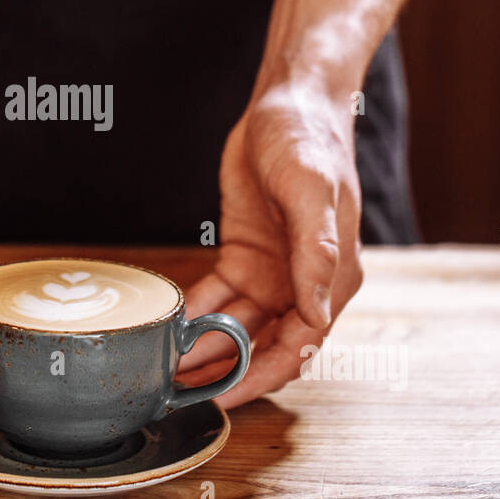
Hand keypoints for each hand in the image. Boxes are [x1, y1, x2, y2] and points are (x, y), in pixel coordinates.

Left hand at [178, 78, 363, 407]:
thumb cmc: (307, 140)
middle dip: (230, 372)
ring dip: (208, 349)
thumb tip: (317, 316)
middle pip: (267, 345)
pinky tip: (169, 329)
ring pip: (239, 327)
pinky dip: (197, 315)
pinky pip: (220, 298)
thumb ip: (316, 254)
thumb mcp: (311, 192)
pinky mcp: (246, 256)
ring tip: (167, 368)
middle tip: (184, 391)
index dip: (263, 374)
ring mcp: (274, 271)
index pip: (300, 343)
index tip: (226, 397)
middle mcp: (305, 281)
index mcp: (332, 275)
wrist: (286, 102)